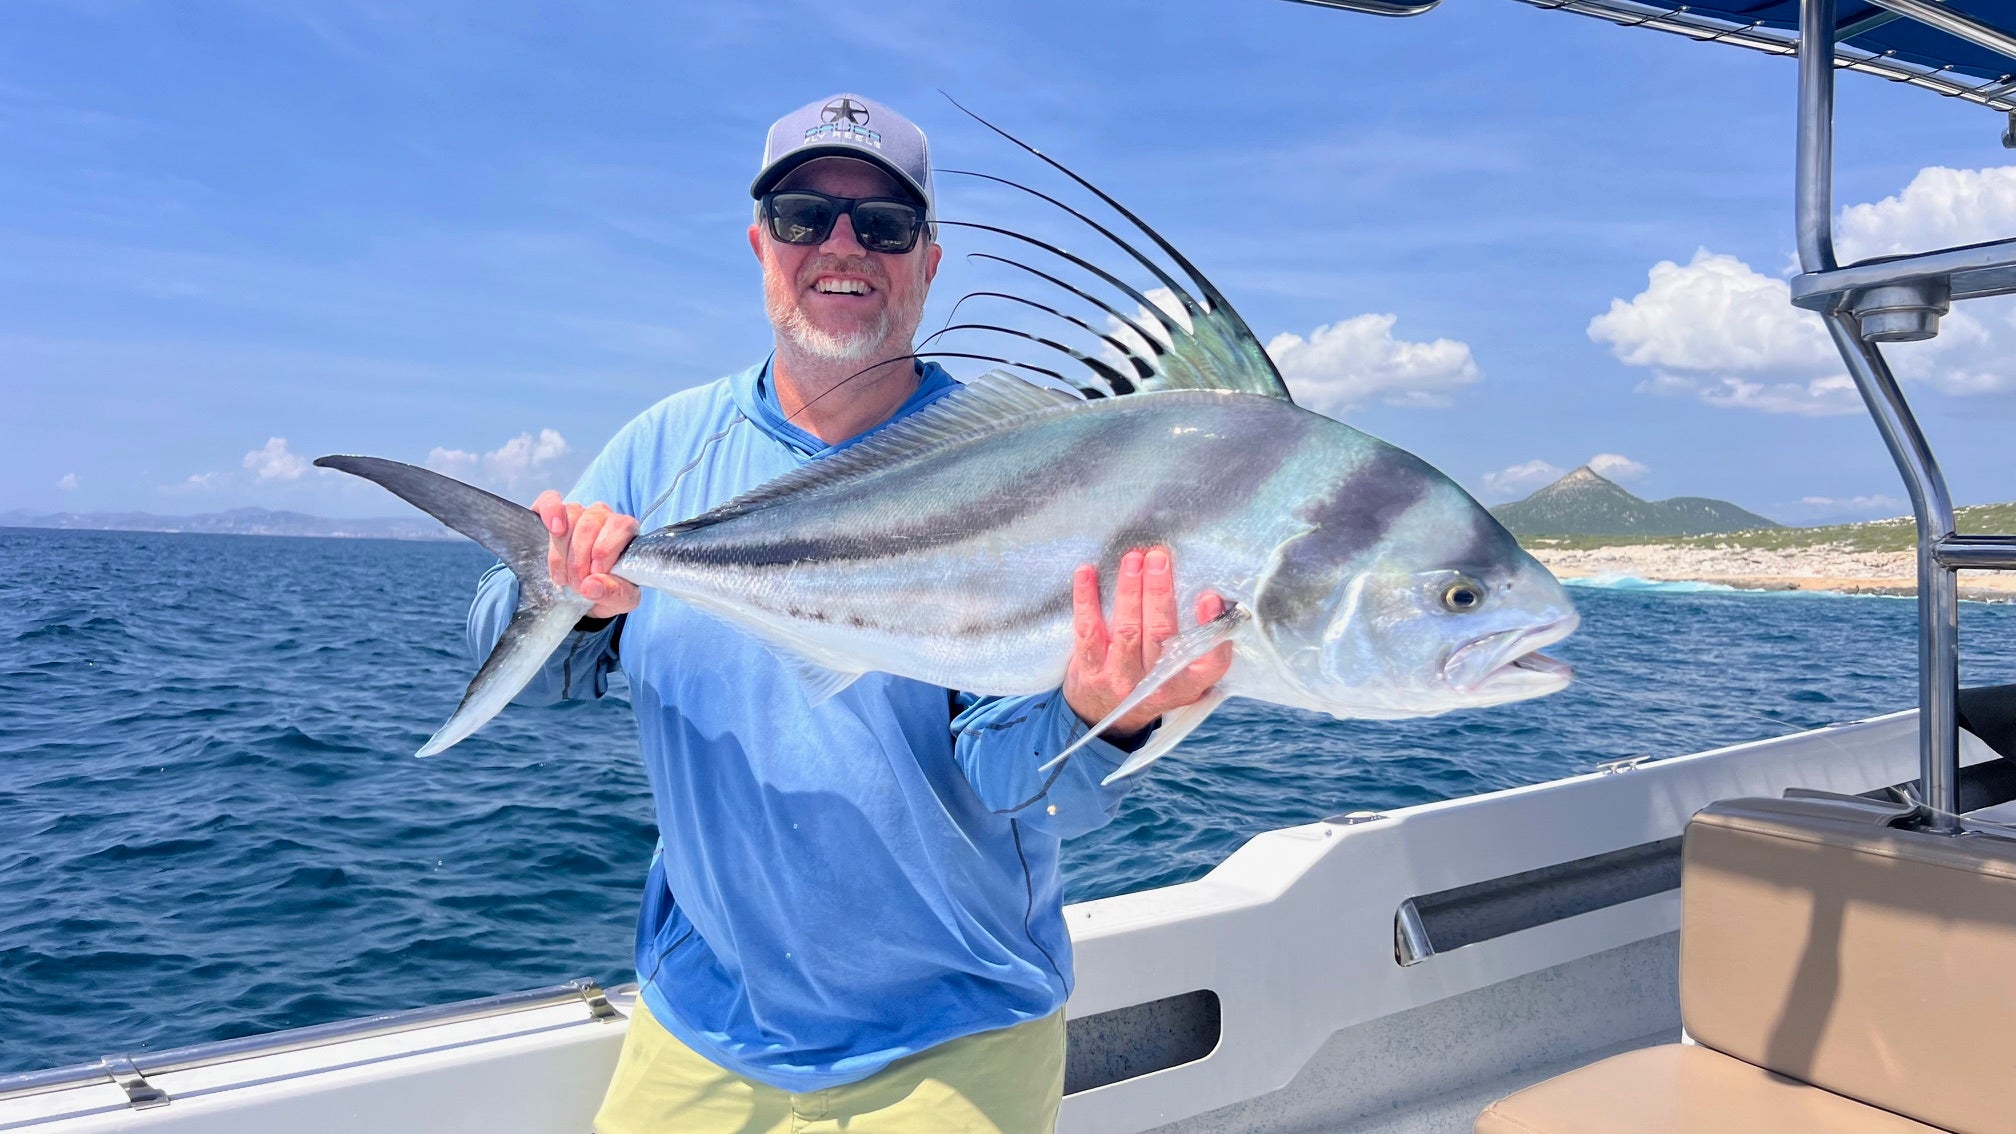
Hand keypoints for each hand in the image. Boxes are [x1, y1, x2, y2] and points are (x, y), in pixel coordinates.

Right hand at [530, 490, 640, 618]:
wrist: (582, 598)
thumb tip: (591, 584)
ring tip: (563, 578)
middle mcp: (604, 518)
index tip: (595, 572)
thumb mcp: (621, 601)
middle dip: (580, 558)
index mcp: (626, 534)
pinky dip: (551, 512)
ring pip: (572, 515)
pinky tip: (554, 530)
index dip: (605, 549)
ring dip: (563, 550)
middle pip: (592, 524)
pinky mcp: (552, 513)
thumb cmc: (607, 593)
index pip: (621, 526)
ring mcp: (579, 513)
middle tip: (577, 584)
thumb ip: (614, 594)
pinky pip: (550, 500)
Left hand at [1063, 546, 1232, 739]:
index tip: (1210, 597)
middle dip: (1160, 591)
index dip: (1212, 629)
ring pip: (1127, 628)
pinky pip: (1088, 629)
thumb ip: (1196, 647)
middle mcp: (1154, 685)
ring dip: (1130, 589)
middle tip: (1159, 557)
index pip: (1210, 663)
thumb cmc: (1149, 684)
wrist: (1101, 716)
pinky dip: (1087, 598)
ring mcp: (1120, 678)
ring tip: (1133, 559)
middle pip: (1161, 634)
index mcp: (1185, 686)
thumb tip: (1214, 597)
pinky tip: (1087, 572)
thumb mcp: (1180, 677)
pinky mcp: (1089, 670)